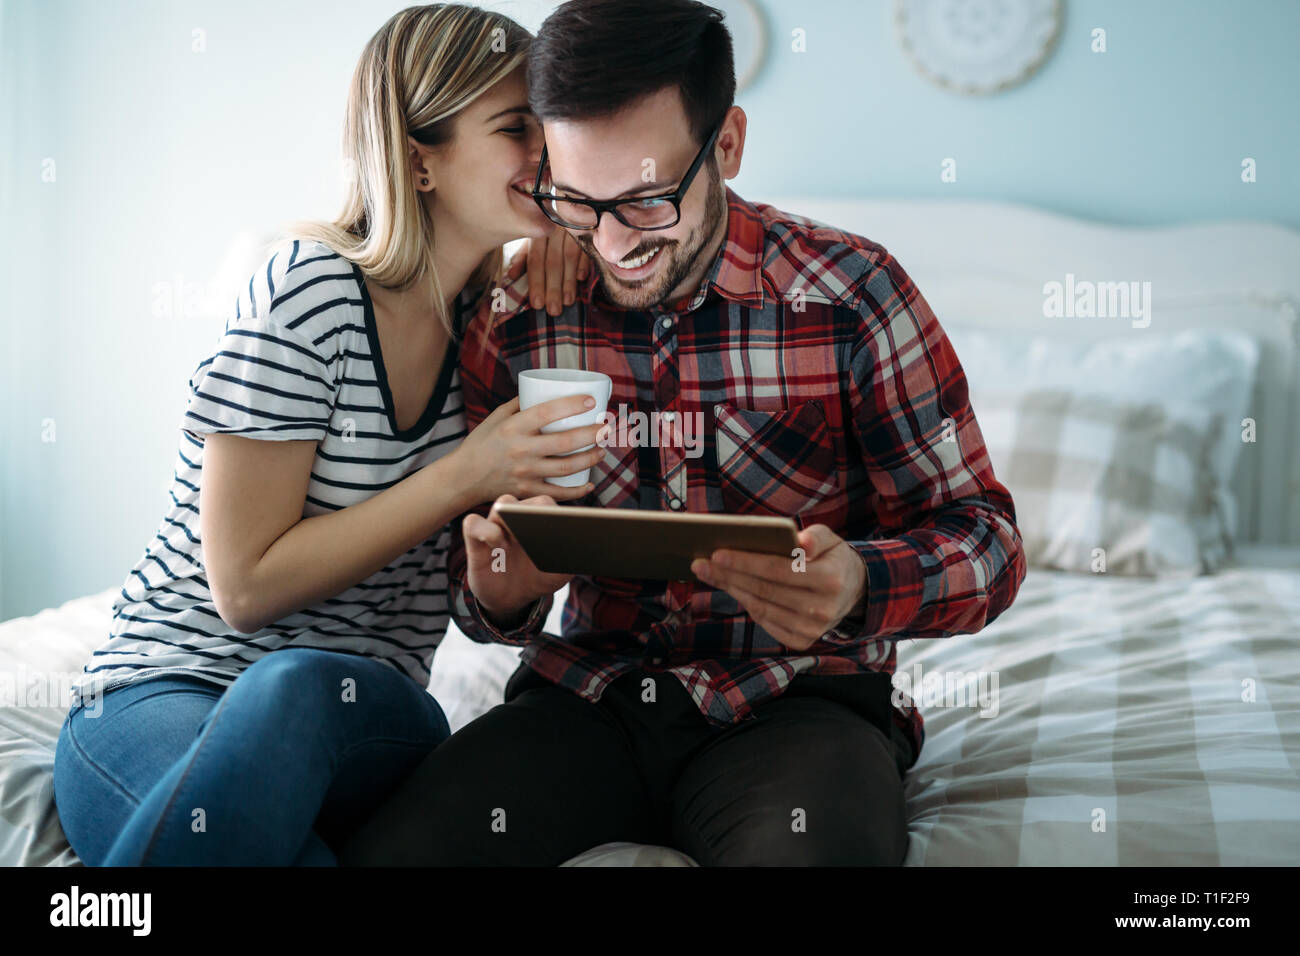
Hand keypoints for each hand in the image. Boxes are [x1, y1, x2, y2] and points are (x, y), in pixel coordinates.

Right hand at [452, 394, 604, 503]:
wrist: (463, 477)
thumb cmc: (481, 443)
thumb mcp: (496, 417)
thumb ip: (520, 404)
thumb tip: (545, 389)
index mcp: (513, 428)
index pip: (547, 413)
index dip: (572, 405)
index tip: (591, 402)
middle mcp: (521, 450)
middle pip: (565, 442)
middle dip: (592, 435)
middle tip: (606, 429)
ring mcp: (525, 473)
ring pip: (566, 468)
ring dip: (590, 459)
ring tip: (601, 451)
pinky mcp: (526, 491)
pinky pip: (557, 493)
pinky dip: (577, 490)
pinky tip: (589, 483)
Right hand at [464, 494, 573, 626]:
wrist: (511, 597)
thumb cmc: (538, 577)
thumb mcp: (560, 571)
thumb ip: (573, 557)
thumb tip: (588, 547)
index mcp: (541, 520)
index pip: (548, 504)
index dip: (556, 512)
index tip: (564, 523)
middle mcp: (519, 517)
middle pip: (527, 501)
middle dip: (537, 510)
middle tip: (544, 525)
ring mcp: (497, 525)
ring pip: (502, 503)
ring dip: (512, 514)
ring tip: (519, 532)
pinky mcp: (475, 539)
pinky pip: (473, 523)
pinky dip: (484, 529)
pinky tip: (496, 546)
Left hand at [505, 226, 590, 315]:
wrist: (568, 206)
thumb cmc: (547, 229)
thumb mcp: (531, 240)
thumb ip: (522, 257)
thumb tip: (510, 275)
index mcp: (537, 232)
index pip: (535, 260)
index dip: (536, 282)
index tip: (537, 304)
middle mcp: (553, 229)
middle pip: (552, 262)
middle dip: (553, 288)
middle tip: (553, 310)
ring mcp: (571, 229)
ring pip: (569, 257)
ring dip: (568, 282)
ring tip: (568, 301)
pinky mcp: (588, 230)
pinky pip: (586, 248)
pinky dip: (583, 264)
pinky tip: (581, 279)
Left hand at [690, 524, 867, 651]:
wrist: (854, 591)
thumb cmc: (832, 558)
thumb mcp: (830, 539)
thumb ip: (814, 537)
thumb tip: (798, 542)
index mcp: (830, 580)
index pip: (779, 571)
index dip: (746, 563)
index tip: (716, 553)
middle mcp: (822, 609)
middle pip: (764, 590)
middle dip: (728, 575)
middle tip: (700, 563)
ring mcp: (812, 630)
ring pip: (760, 607)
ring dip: (732, 589)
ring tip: (709, 573)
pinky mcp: (802, 641)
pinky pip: (765, 622)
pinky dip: (747, 605)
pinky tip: (732, 588)